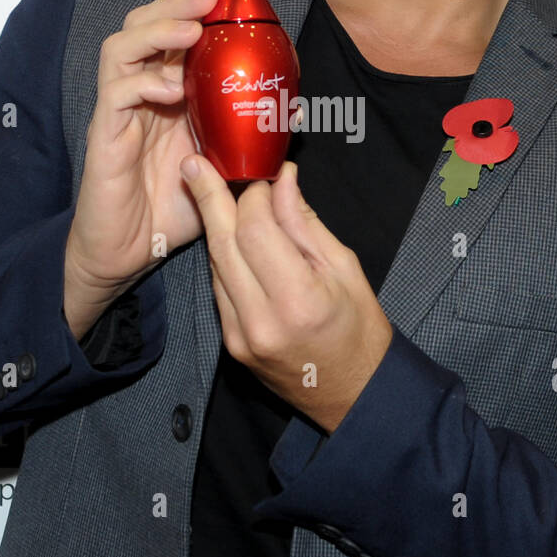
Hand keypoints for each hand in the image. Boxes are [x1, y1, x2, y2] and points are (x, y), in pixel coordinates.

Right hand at [64, 0, 218, 335]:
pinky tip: (170, 90)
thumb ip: (250, 136)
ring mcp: (119, 111)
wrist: (128, 252)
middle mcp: (140, 93)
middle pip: (142, 25)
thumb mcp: (223, 166)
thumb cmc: (173, 209)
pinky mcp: (105, 134)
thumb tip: (296, 112)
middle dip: (175, 5)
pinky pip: (116, 93)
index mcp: (167, 94)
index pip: (172, 33)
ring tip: (190, 31)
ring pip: (122, 47)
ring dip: (157, 32)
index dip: (193, 9)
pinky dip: (143, 83)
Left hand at [179, 155, 392, 432]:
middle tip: (196, 162)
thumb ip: (304, 223)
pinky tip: (229, 238)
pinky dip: (223, 258)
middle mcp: (261, 320)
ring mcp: (240, 336)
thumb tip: (282, 179)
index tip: (260, 177)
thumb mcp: (345, 268)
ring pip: (216, 264)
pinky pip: (219, 288)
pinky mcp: (231, 345)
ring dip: (215, 226)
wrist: (354, 394)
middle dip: (210, 198)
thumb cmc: (360, 330)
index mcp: (298, 299)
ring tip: (211, 191)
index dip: (252, 195)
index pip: (255, 230)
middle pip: (224, 243)